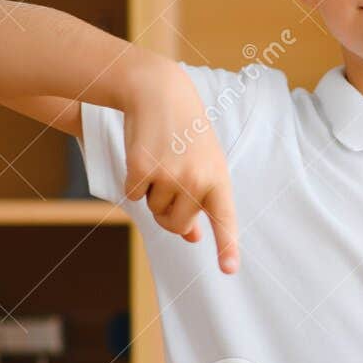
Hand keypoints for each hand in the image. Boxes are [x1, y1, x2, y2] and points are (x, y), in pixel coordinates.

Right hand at [121, 66, 239, 272]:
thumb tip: (192, 237)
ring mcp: (169, 174)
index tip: (229, 269)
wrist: (160, 92)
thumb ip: (201, 201)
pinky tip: (143, 157)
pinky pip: (133, 196)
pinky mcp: (142, 168)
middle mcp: (197, 179)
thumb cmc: (185, 133)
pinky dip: (133, 183)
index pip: (224, 219)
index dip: (227, 247)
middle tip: (170, 184)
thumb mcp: (203, 165)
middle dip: (168, 214)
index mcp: (219, 179)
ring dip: (152, 193)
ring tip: (162, 160)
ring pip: (154, 211)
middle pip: (177, 225)